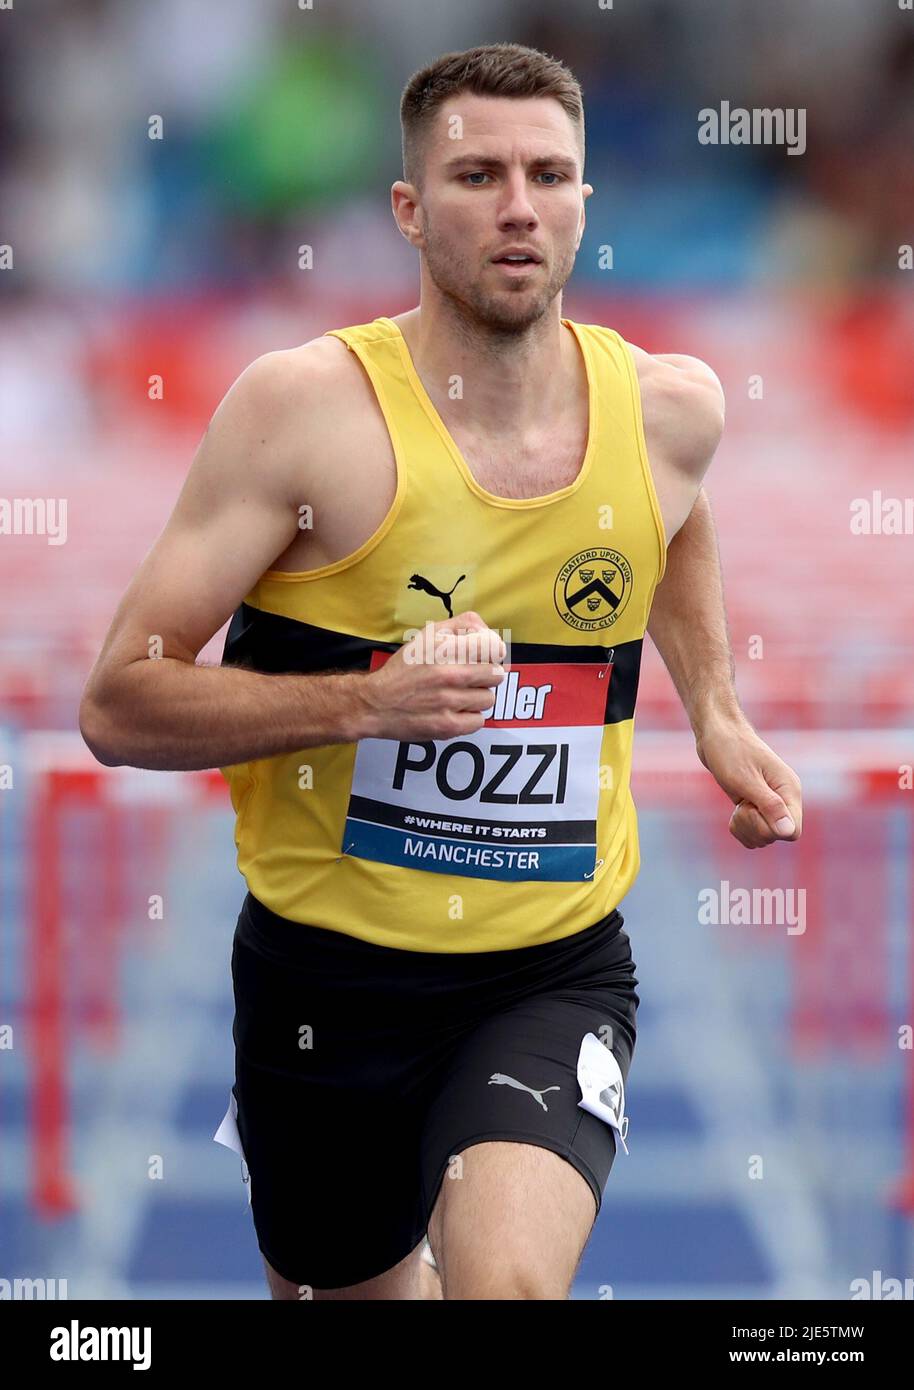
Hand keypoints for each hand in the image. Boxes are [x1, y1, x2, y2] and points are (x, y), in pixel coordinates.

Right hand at [358, 611, 506, 741]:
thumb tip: (487, 632)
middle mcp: (448, 674)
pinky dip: (469, 718)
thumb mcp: (426, 636)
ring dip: (476, 698)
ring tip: (458, 695)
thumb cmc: (403, 669)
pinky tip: (454, 711)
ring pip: (488, 699)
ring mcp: (449, 702)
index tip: (485, 657)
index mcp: (444, 648)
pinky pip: (479, 721)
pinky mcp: (447, 725)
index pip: (494, 647)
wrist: (374, 703)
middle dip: (485, 676)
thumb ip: (459, 626)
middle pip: (495, 674)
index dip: (493, 652)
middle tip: (469, 678)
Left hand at [695, 712, 802, 848]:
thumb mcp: (746, 780)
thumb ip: (770, 806)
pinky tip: (735, 808)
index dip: (770, 829)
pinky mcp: (756, 805)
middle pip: (775, 836)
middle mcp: (784, 798)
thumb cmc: (730, 751)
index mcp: (789, 790)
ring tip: (739, 802)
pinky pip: (752, 832)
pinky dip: (740, 827)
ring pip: (763, 837)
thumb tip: (789, 832)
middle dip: (753, 826)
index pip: (792, 831)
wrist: (716, 733)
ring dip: (745, 827)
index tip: (752, 808)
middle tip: (742, 803)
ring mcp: (770, 802)